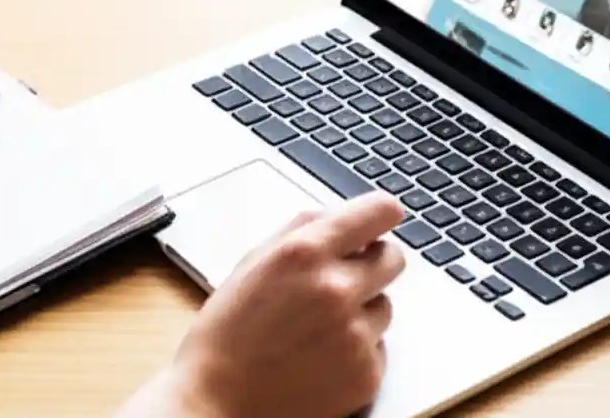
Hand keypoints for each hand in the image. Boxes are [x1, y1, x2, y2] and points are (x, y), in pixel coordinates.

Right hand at [118, 192, 406, 417]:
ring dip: (362, 311)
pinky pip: (379, 347)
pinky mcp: (366, 374)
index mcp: (304, 253)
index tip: (378, 222)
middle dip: (372, 264)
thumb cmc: (226, 334)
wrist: (215, 403)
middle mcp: (334, 288)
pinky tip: (320, 358)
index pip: (379, 211)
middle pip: (393, 258)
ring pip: (386, 306)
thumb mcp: (252, 263)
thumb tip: (341, 215)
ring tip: (317, 329)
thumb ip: (300, 230)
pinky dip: (358, 350)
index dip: (380, 216)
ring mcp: (354, 334)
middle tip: (343, 281)